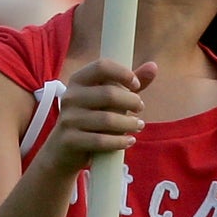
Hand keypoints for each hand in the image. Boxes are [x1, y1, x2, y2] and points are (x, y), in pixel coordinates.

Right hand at [34, 60, 157, 176]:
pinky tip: (129, 141)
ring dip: (129, 123)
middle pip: (109, 93)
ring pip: (107, 119)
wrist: (62, 151)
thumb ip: (129, 83)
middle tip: (140, 108)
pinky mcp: (69, 140)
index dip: (123, 73)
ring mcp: (68, 119)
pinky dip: (120, 142)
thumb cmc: (91, 118)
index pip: (102, 66)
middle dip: (131, 101)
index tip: (136, 85)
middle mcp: (70, 96)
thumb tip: (153, 66)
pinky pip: (101, 140)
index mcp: (78, 80)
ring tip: (138, 126)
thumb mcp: (107, 99)